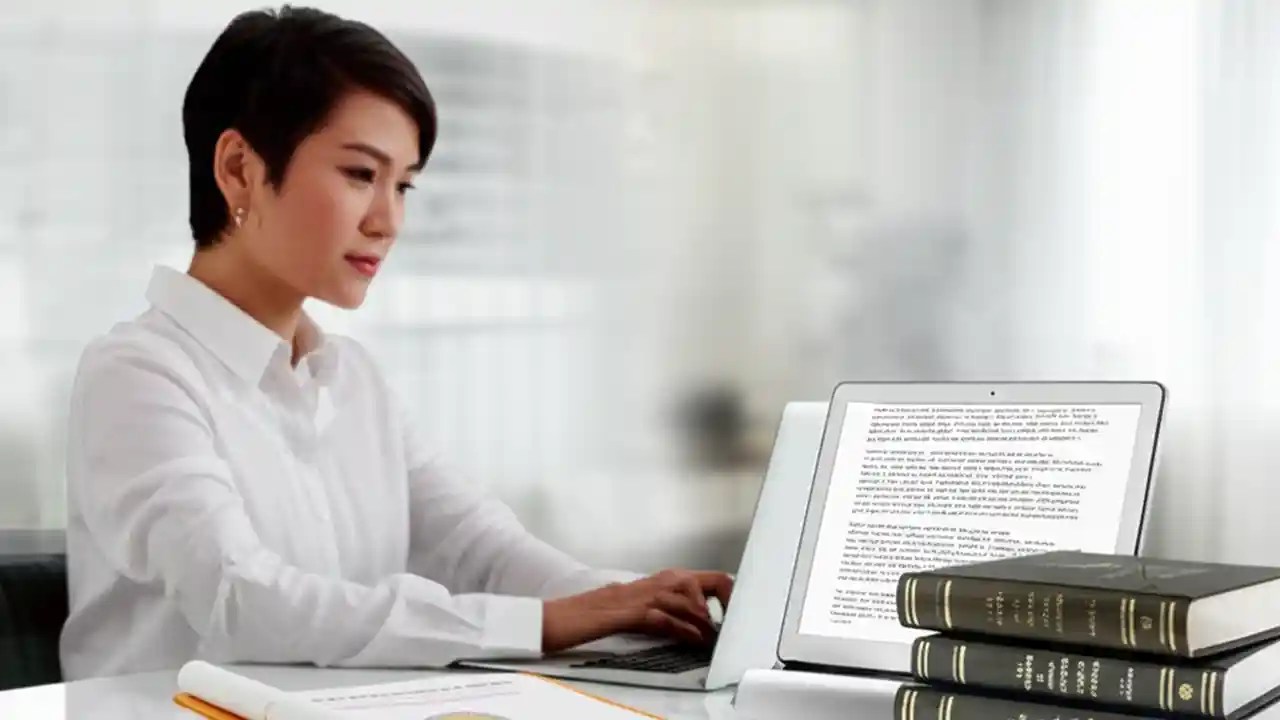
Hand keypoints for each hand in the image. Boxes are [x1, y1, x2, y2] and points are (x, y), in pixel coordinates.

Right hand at [541, 569, 733, 653]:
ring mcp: (637, 596)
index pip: (695, 578)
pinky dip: (683, 628)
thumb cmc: (590, 616)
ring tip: (716, 635)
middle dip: (721, 597)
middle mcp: (647, 583)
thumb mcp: (630, 611)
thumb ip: (658, 612)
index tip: (732, 610)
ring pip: (683, 596)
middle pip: (696, 579)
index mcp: (650, 582)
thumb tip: (686, 624)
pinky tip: (694, 639)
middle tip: (734, 620)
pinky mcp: (627, 612)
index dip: (719, 591)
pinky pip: (662, 616)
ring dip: (704, 617)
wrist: (557, 617)